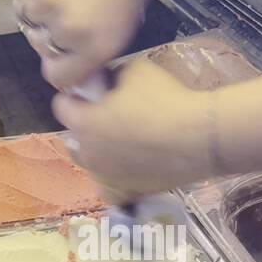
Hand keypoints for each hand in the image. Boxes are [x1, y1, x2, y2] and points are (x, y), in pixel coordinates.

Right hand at [10, 0, 162, 88]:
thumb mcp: (123, 28)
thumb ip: (92, 54)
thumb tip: (68, 68)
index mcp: (94, 49)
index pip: (57, 75)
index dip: (57, 64)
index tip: (59, 55)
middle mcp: (66, 30)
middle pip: (38, 43)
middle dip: (49, 29)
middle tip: (67, 6)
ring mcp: (45, 2)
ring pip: (27, 12)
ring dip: (40, 0)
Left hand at [52, 60, 212, 199]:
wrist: (200, 137)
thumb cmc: (165, 100)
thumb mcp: (134, 70)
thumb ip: (111, 76)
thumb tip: (107, 82)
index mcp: (84, 123)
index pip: (61, 106)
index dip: (75, 96)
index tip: (90, 92)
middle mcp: (90, 154)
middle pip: (73, 140)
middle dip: (83, 127)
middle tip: (108, 116)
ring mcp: (109, 177)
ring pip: (91, 164)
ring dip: (98, 152)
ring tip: (119, 142)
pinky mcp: (129, 191)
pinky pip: (111, 190)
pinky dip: (113, 179)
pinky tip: (125, 168)